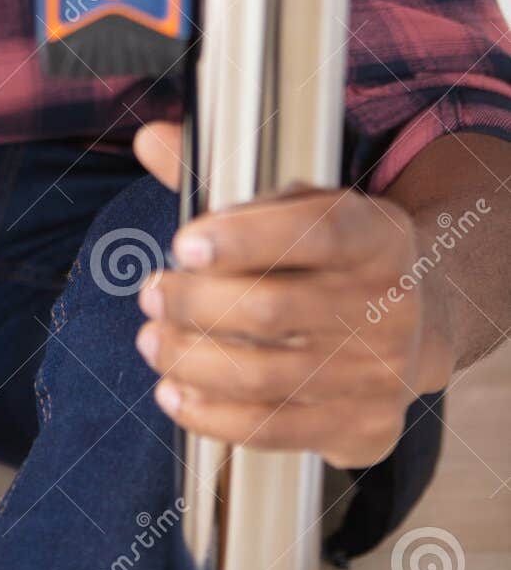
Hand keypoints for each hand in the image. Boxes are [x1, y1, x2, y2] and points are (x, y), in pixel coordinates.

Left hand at [133, 129, 452, 467]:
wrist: (420, 319)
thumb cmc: (334, 255)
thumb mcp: (299, 204)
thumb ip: (224, 179)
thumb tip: (148, 140)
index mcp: (379, 235)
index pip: (319, 232)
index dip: (246, 239)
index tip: (184, 244)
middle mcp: (391, 305)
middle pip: (274, 310)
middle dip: (194, 304)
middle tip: (152, 295)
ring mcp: (381, 373)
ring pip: (264, 376)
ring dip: (190, 359)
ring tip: (152, 340)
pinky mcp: (366, 427)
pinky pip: (274, 430)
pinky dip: (212, 415)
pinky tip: (175, 394)